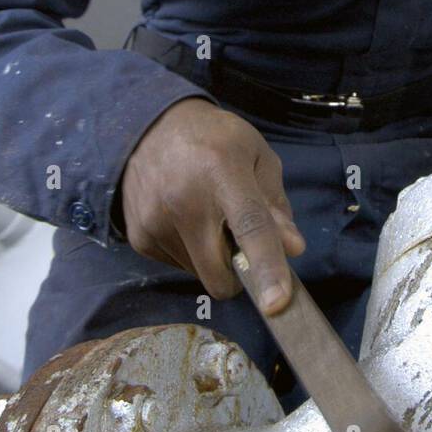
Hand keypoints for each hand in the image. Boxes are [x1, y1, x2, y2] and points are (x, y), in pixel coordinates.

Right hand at [120, 97, 304, 313]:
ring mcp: (155, 222)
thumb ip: (276, 203)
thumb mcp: (256, 156)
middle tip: (240, 241)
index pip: (249, 226)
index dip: (267, 267)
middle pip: (219, 273)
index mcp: (223, 172)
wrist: (147, 127)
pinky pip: (178, 266)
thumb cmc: (214, 140)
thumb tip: (292, 249)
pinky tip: (183, 218)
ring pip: (200, 274)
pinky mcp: (138, 238)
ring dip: (211, 258)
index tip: (277, 304)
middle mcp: (184, 200)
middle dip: (239, 273)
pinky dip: (190, 252)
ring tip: (205, 216)